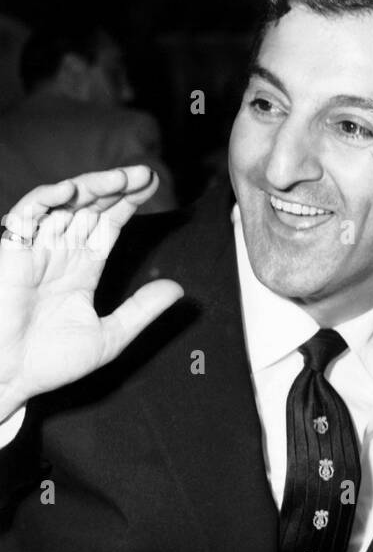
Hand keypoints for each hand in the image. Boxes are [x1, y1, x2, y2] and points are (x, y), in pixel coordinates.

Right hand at [0, 167, 183, 417]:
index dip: (128, 204)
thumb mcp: (110, 335)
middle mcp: (60, 252)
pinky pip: (28, 213)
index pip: (108, 225)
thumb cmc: (49, 361)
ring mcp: (36, 248)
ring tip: (121, 178)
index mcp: (82, 268)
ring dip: (92, 187)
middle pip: (91, 207)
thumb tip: (177, 290)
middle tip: (145, 174)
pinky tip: (73, 188)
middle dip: (117, 188)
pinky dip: (48, 197)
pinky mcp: (11, 249)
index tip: (152, 187)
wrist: (10, 377)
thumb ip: (141, 310)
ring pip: (64, 204)